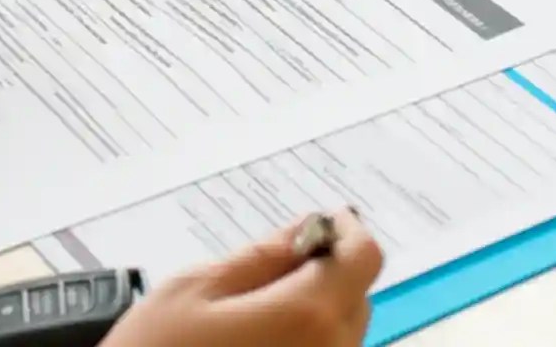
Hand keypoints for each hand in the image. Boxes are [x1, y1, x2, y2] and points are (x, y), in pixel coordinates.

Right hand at [100, 209, 382, 346]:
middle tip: (278, 261)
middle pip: (356, 298)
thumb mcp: (194, 289)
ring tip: (258, 306)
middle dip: (327, 270)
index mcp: (306, 315)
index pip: (361, 259)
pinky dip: (304, 338)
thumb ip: (259, 257)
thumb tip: (304, 229)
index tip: (325, 220)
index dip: (346, 230)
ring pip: (342, 332)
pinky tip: (258, 338)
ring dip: (316, 308)